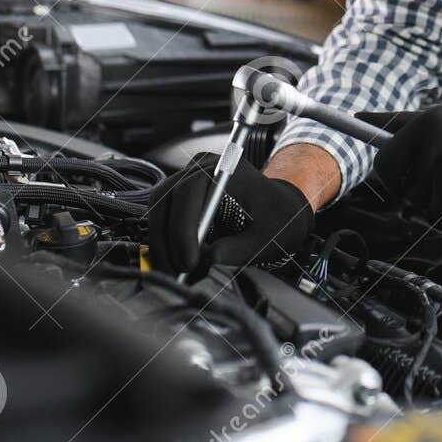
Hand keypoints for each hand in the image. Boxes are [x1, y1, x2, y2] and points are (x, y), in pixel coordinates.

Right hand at [145, 154, 312, 273]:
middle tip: (177, 274)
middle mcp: (201, 167)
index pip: (188, 192)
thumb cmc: (278, 218)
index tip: (189, 261)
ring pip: (159, 208)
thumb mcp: (266, 237)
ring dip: (161, 243)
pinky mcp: (182, 196)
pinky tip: (176, 263)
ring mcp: (188, 179)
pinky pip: (163, 215)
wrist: (282, 209)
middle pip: (165, 199)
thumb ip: (238, 248)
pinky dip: (165, 241)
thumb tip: (208, 259)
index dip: (183, 229)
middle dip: (166, 241)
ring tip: (176, 273)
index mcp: (224, 168)